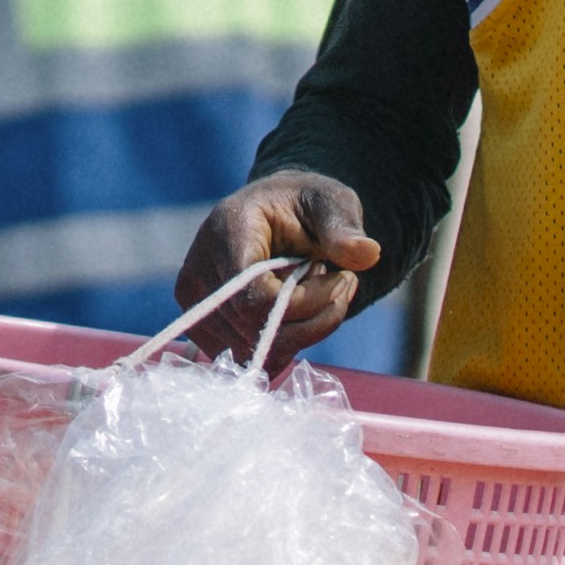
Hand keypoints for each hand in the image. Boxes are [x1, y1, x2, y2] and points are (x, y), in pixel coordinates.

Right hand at [169, 170, 384, 370]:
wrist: (277, 215)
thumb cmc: (304, 206)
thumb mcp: (331, 203)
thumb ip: (343, 228)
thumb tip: (368, 254)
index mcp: (227, 233)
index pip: (254, 296)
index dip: (303, 303)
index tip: (340, 279)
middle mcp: (199, 272)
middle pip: (256, 331)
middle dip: (312, 319)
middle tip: (340, 285)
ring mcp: (196, 307)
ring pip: (256, 353)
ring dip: (303, 334)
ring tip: (320, 294)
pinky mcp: (203, 329)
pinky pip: (251, 360)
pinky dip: (287, 346)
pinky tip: (300, 314)